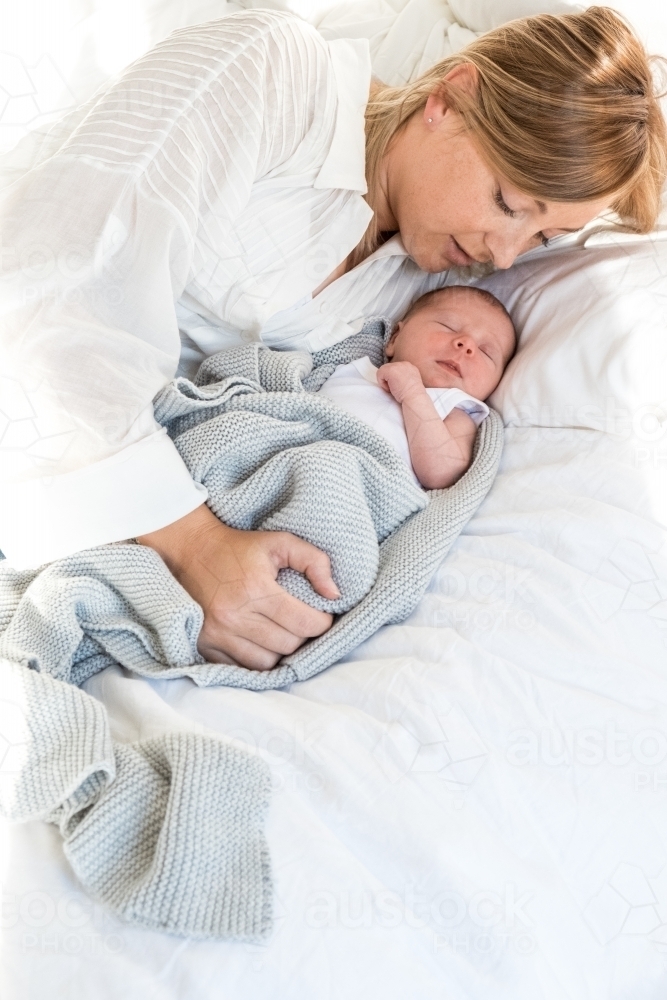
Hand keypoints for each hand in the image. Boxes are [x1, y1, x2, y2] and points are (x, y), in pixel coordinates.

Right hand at [137, 504, 337, 669]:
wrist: (191, 551)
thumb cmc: (240, 548)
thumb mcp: (280, 542)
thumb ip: (315, 562)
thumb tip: (335, 595)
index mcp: (255, 589)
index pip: (305, 623)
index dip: (322, 622)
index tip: (322, 614)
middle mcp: (234, 615)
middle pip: (288, 645)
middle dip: (302, 636)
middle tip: (301, 622)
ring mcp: (217, 634)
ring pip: (267, 662)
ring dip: (280, 651)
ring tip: (281, 632)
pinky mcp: (204, 646)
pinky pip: (242, 668)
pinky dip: (256, 659)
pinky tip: (261, 642)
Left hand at [376, 361, 425, 403]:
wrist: (414, 397)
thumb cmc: (412, 395)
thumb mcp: (409, 381)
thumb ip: (402, 377)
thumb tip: (391, 378)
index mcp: (410, 367)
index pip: (396, 369)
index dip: (395, 379)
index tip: (400, 386)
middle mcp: (404, 363)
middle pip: (390, 368)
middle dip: (390, 379)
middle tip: (396, 388)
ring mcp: (397, 365)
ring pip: (384, 370)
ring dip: (386, 381)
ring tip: (394, 388)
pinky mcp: (390, 369)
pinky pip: (379, 373)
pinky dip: (382, 383)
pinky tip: (390, 388)